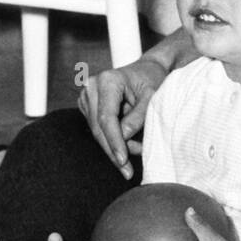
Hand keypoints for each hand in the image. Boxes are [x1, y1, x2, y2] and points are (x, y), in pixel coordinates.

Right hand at [78, 58, 166, 178]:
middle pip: (99, 127)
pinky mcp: (88, 105)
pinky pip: (99, 128)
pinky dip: (113, 139)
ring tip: (137, 154)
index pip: (107, 118)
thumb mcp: (153, 95)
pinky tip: (129, 145)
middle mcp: (92, 87)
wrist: (147, 69)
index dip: (114, 141)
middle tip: (127, 172)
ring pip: (97, 131)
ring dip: (115, 146)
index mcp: (107, 80)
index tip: (123, 160)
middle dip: (114, 150)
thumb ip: (139, 115)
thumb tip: (125, 137)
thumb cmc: (153, 80)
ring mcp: (87, 96)